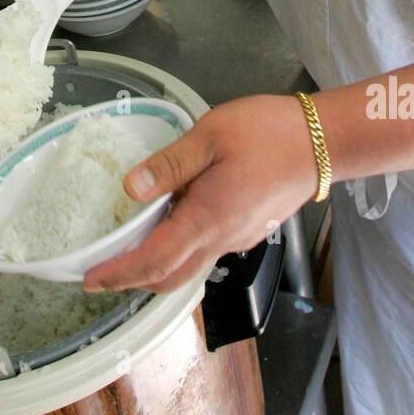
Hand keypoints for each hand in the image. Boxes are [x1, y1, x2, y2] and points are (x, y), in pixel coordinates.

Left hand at [83, 95, 317, 293]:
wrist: (324, 142)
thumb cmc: (268, 133)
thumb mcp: (211, 136)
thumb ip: (169, 165)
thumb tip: (129, 189)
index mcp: (208, 219)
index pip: (154, 261)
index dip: (119, 274)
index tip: (89, 280)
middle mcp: (223, 239)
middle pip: (171, 278)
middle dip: (133, 281)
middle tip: (103, 273)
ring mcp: (239, 237)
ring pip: (191, 266)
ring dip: (158, 267)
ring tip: (131, 247)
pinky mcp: (250, 228)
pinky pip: (207, 250)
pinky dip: (181, 249)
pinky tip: (172, 222)